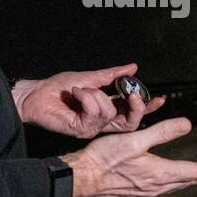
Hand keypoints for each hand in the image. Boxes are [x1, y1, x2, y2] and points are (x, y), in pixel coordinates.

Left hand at [12, 63, 166, 138]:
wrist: (36, 93)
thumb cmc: (59, 88)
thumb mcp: (91, 77)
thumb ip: (113, 75)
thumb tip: (133, 67)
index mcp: (106, 110)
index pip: (132, 113)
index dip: (147, 108)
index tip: (160, 99)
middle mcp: (101, 122)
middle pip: (130, 123)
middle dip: (136, 108)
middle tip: (132, 94)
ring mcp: (91, 128)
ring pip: (110, 114)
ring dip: (96, 95)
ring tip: (81, 89)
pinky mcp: (81, 130)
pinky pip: (94, 114)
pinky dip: (87, 98)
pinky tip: (76, 93)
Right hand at [62, 116, 196, 196]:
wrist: (84, 176)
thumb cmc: (106, 157)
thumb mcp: (135, 139)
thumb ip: (162, 132)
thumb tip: (187, 124)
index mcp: (158, 173)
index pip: (190, 172)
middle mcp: (155, 186)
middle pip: (185, 181)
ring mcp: (145, 191)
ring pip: (173, 185)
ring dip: (187, 180)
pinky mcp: (135, 191)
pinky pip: (161, 188)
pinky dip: (172, 183)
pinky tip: (168, 181)